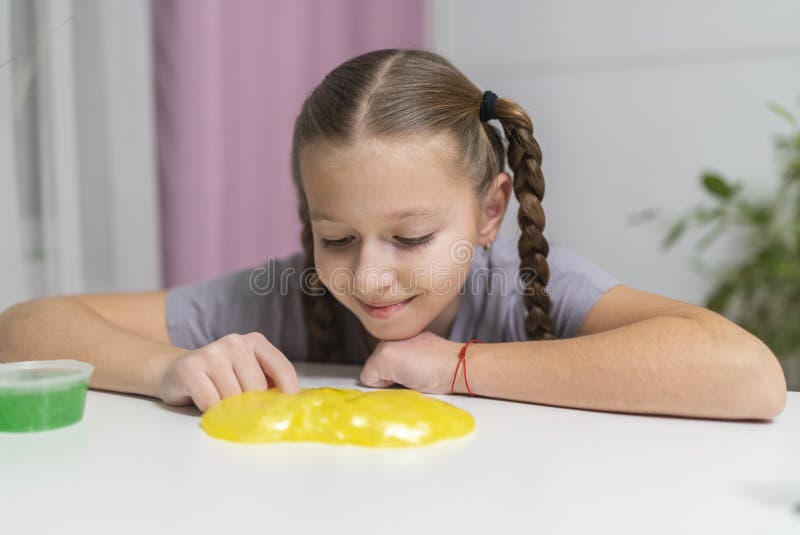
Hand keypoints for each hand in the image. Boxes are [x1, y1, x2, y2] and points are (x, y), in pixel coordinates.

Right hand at [159, 332, 300, 410]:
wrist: (176, 371)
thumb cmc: (219, 377)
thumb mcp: (248, 372)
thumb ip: (268, 382)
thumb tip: (291, 404)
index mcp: (255, 341)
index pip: (282, 368)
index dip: (289, 391)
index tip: (289, 408)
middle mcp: (235, 342)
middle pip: (257, 387)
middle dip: (250, 404)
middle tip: (240, 407)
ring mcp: (212, 352)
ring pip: (233, 397)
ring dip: (228, 408)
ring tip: (220, 401)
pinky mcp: (191, 368)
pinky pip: (211, 402)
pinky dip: (211, 410)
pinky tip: (206, 403)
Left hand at [359, 330, 461, 394]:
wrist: (458, 365)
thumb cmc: (446, 366)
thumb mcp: (421, 356)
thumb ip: (404, 360)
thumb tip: (390, 378)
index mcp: (401, 336)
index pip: (384, 359)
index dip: (395, 373)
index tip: (415, 371)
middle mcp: (391, 337)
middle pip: (375, 366)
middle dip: (389, 376)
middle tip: (414, 374)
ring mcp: (386, 345)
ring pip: (372, 372)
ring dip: (386, 380)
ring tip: (411, 376)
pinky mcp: (384, 356)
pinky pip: (369, 379)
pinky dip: (382, 385)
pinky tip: (405, 379)